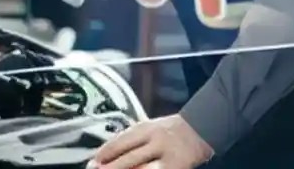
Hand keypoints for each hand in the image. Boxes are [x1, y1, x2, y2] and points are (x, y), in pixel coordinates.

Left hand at [90, 114, 213, 168]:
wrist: (199, 130)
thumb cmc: (169, 131)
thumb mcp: (149, 128)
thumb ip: (131, 139)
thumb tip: (106, 153)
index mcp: (146, 128)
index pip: (121, 141)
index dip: (106, 153)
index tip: (94, 162)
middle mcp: (156, 141)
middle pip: (129, 158)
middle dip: (111, 167)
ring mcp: (167, 156)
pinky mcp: (176, 167)